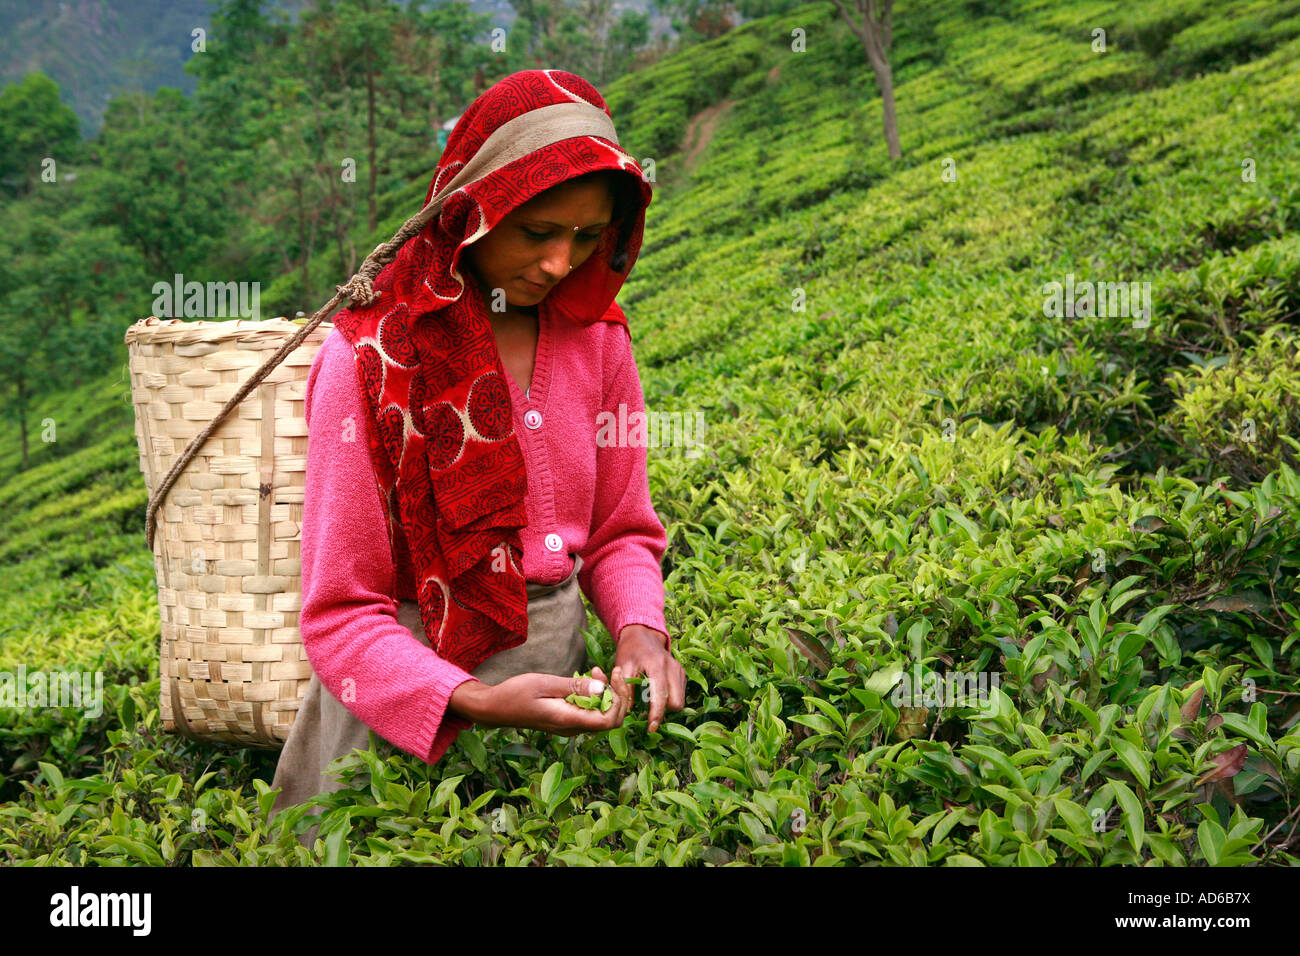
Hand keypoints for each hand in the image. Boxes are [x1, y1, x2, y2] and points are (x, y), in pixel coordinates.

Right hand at [449, 666, 632, 735]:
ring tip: (596, 669)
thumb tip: (603, 689)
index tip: (614, 675)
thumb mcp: (545, 684)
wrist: (495, 707)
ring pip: (602, 715)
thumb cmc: (515, 693)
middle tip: (612, 670)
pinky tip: (588, 677)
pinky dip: (595, 695)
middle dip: (618, 695)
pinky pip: (590, 711)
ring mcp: (570, 726)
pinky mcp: (566, 720)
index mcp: (568, 721)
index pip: (609, 720)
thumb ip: (574, 688)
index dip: (618, 700)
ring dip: (607, 693)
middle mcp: (572, 728)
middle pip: (611, 719)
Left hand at [614, 625, 684, 732]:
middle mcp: (673, 668)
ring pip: (680, 700)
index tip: (651, 729)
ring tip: (651, 702)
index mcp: (657, 665)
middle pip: (676, 702)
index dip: (656, 715)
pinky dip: (670, 698)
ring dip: (667, 706)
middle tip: (649, 714)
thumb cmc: (630, 651)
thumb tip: (628, 712)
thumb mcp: (623, 667)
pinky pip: (680, 693)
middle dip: (664, 712)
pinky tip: (657, 693)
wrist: (643, 634)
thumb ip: (626, 689)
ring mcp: (680, 669)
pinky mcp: (682, 672)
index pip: (661, 696)